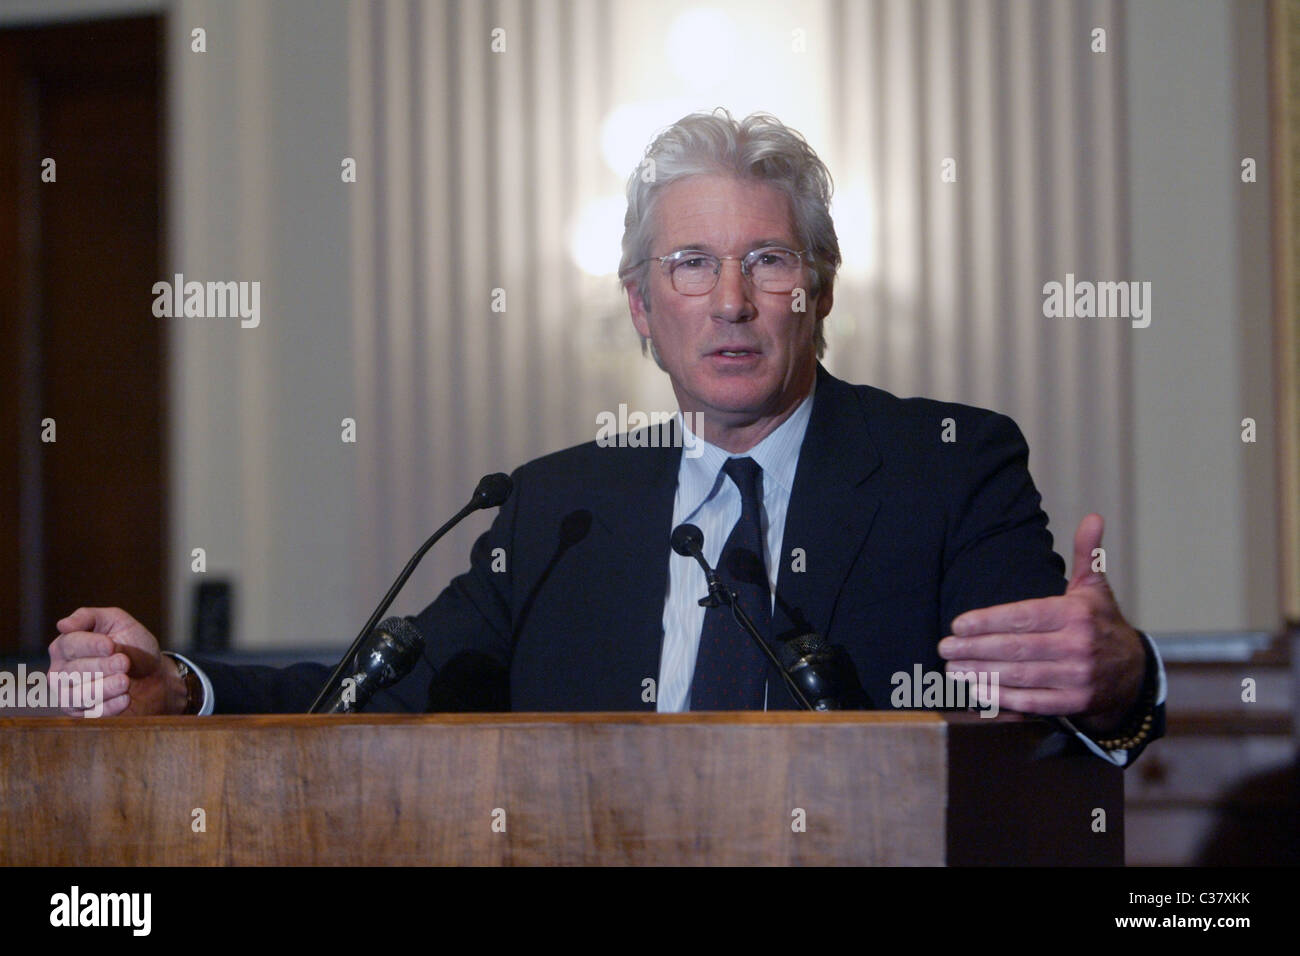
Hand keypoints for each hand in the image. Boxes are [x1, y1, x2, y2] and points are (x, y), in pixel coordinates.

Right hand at [47, 607, 188, 716]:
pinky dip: (109, 707)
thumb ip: (89, 617)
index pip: (70, 645)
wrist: (154, 673)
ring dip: (103, 688)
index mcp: (65, 645)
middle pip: (73, 671)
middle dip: (101, 666)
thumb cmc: (132, 645)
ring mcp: (69, 695)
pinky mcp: (85, 714)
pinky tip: (126, 698)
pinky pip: (91, 714)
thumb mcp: (116, 621)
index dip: (90, 645)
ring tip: (125, 681)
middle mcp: (61, 671)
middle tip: (124, 662)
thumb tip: (62, 625)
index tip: (111, 646)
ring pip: (77, 695)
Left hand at [937, 514, 1145, 733]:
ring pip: (1021, 675)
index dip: (988, 621)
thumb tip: (1092, 518)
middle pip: (1016, 647)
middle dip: (975, 648)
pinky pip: (1032, 701)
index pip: (1024, 616)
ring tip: (953, 668)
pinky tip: (977, 691)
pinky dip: (1003, 697)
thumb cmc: (1101, 625)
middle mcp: (1078, 646)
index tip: (958, 625)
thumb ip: (1086, 554)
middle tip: (944, 647)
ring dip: (982, 673)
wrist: (1134, 673)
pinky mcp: (1074, 704)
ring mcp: (1077, 678)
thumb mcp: (1094, 588)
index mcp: (1076, 615)